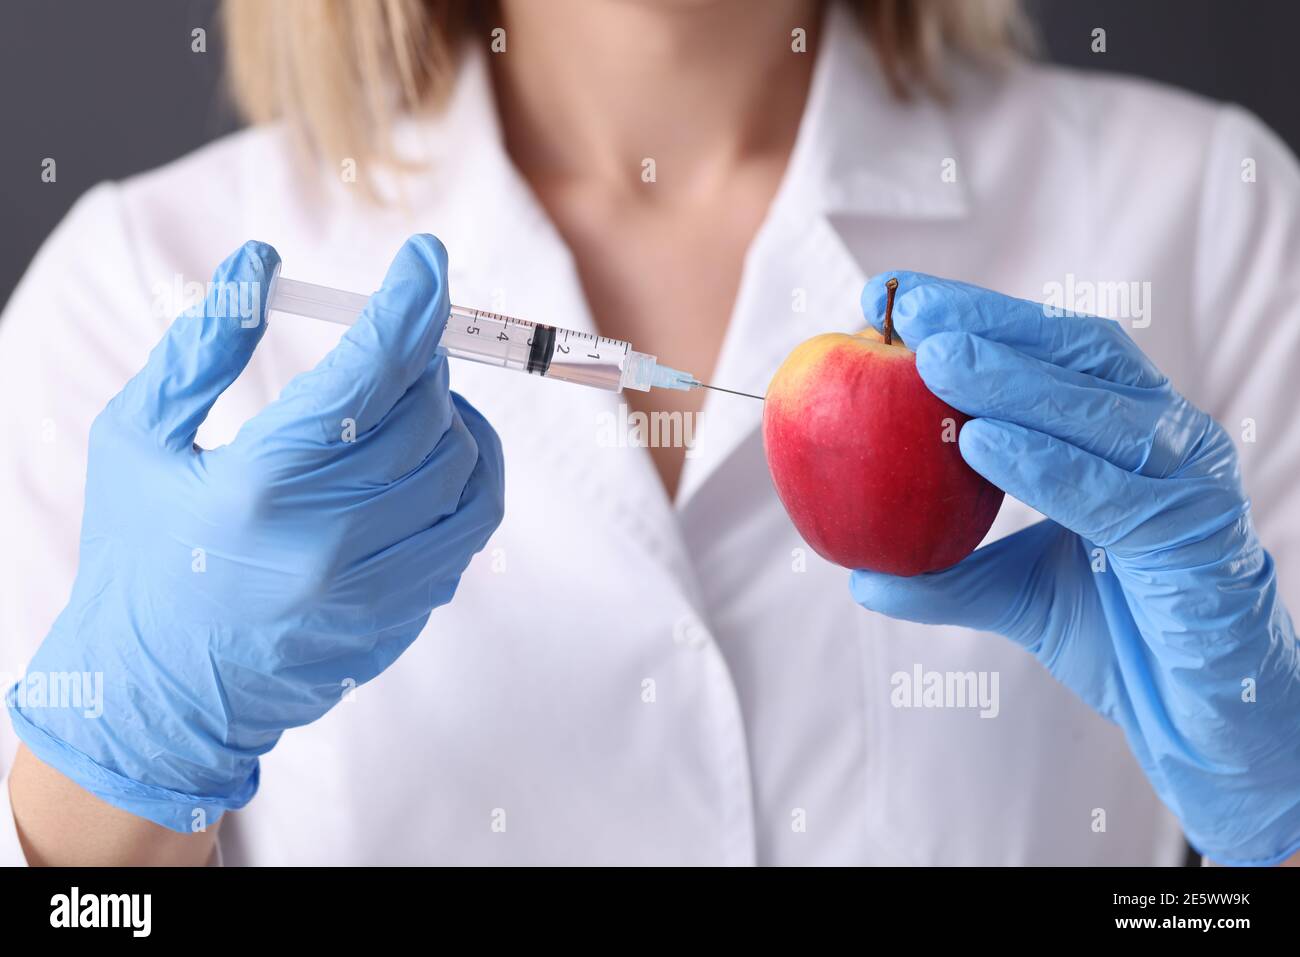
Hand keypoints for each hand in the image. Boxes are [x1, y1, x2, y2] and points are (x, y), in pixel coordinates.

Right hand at [6, 235, 503, 831]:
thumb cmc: (138, 557)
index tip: (426, 257)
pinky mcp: (401, 615)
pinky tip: (435, 456)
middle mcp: (328, 539)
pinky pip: (470, 526)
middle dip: (424, 355)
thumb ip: (199, 350)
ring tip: (416, 394)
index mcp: (258, 485)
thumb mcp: (136, 442)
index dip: (408, 303)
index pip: (367, 373)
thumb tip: (259, 263)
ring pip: (463, 468)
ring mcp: (374, 586)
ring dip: (451, 412)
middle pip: (426, 415)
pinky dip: (468, 475)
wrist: (157, 696)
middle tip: (403, 336)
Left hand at [850, 271, 1299, 865]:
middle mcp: (1168, 441)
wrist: (1199, 717)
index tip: (897, 300)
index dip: (981, 318)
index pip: (1056, 350)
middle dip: (990, 325)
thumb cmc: (1122, 634)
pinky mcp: (1199, 543)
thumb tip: (859, 573)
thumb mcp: (1016, 591)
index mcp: (1130, 433)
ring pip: (1100, 411)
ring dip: (1013, 380)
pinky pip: (1115, 495)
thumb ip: (946, 574)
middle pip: (1079, 354)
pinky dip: (1046, 464)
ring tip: (935, 361)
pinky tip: (981, 442)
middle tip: (909, 311)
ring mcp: (1191, 486)